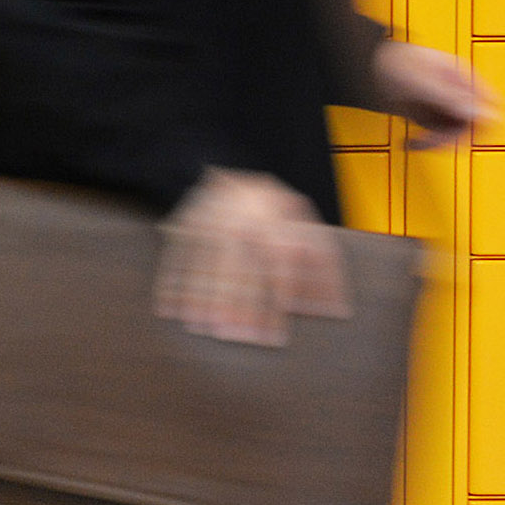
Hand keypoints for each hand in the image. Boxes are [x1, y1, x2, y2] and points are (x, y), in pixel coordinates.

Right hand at [157, 169, 351, 346]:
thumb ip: (322, 264)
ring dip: (201, 299)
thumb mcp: (305, 225)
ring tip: (201, 328)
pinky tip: (169, 309)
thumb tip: (335, 307)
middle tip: (235, 337)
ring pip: (205, 264)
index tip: (274, 335)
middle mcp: (243, 223)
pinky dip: (170, 284)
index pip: (279, 266)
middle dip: (237, 306)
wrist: (230, 166)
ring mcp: (211, 223)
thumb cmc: (273, 209)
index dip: (277, 302)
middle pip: (239, 269)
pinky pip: (176, 257)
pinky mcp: (185, 224)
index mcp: (277, 223)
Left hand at [372, 41, 499, 149]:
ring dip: (438, 142)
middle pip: (473, 125)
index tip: (464, 138)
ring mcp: (441, 103)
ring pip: (456, 133)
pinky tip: (411, 143)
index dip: (484, 125)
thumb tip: (486, 114)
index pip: (494, 106)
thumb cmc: (391, 63)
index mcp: (463, 77)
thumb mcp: (425, 83)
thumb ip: (454, 99)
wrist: (361, 66)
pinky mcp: (426, 114)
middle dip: (453, 137)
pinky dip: (426, 142)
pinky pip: (437, 133)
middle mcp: (456, 91)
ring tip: (416, 143)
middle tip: (431, 142)